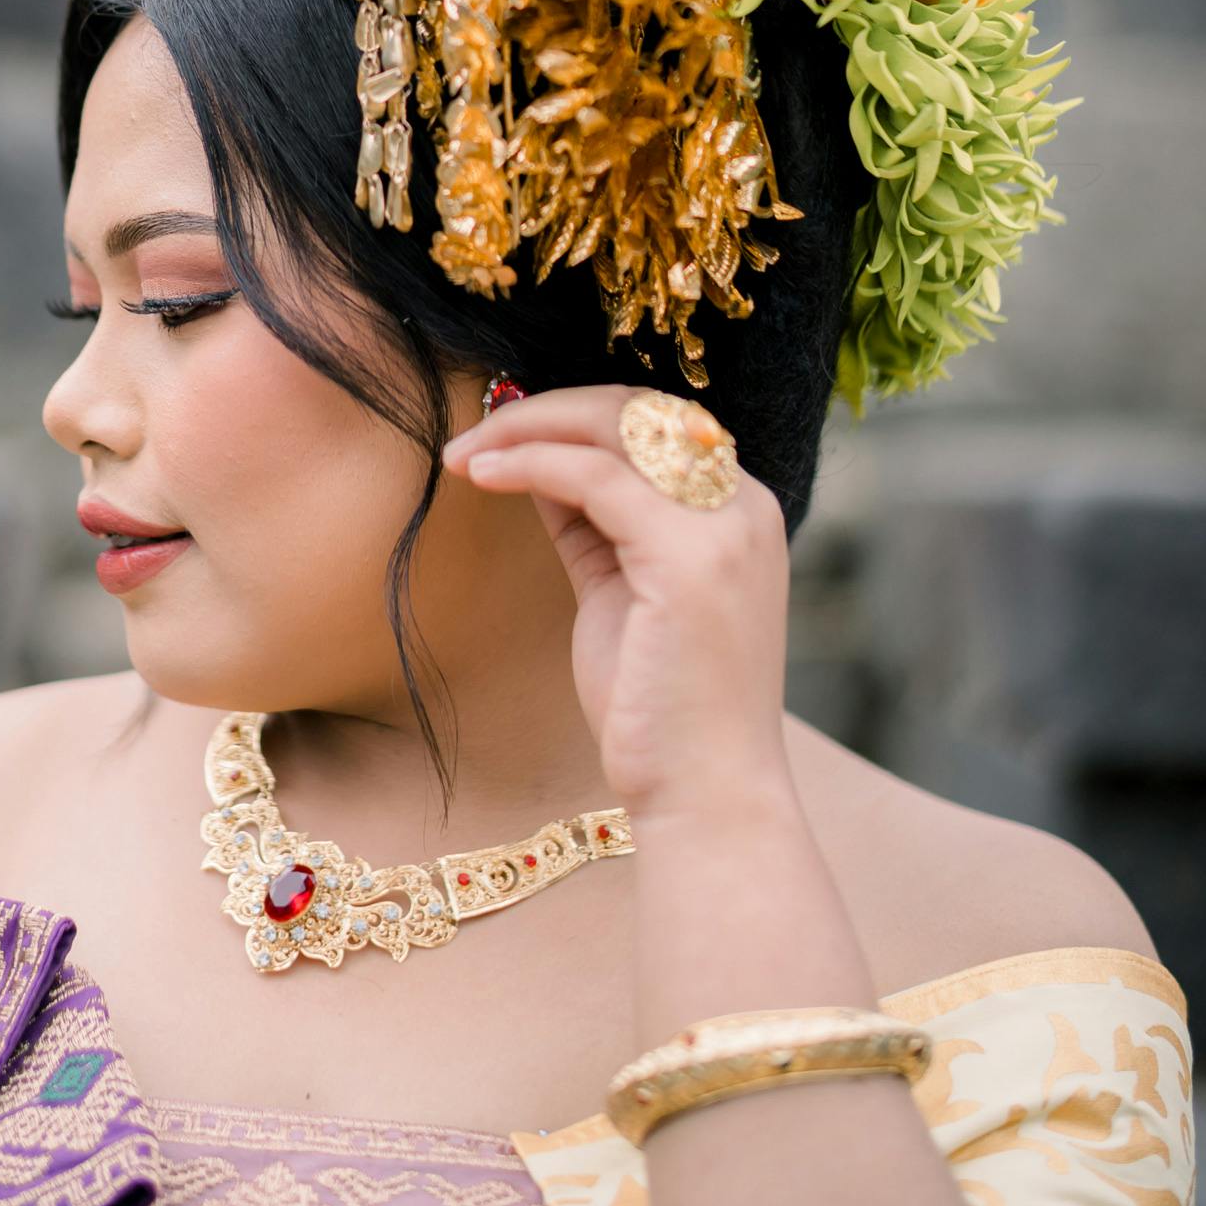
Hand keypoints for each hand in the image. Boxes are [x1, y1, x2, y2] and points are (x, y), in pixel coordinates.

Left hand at [441, 384, 793, 824]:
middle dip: (541, 411)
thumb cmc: (658, 708)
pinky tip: (482, 475)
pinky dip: (529, 462)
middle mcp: (744, 504)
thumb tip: (536, 459)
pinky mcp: (688, 554)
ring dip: (523, 428)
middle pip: (633, 409)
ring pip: (610, 426)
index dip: (570, 415)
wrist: (705, 797)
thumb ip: (592, 522)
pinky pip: (591, 474)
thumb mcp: (619, 589)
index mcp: (738, 510)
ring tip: (462, 453)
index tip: (501, 433)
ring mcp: (723, 526)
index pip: (651, 422)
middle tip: (470, 438)